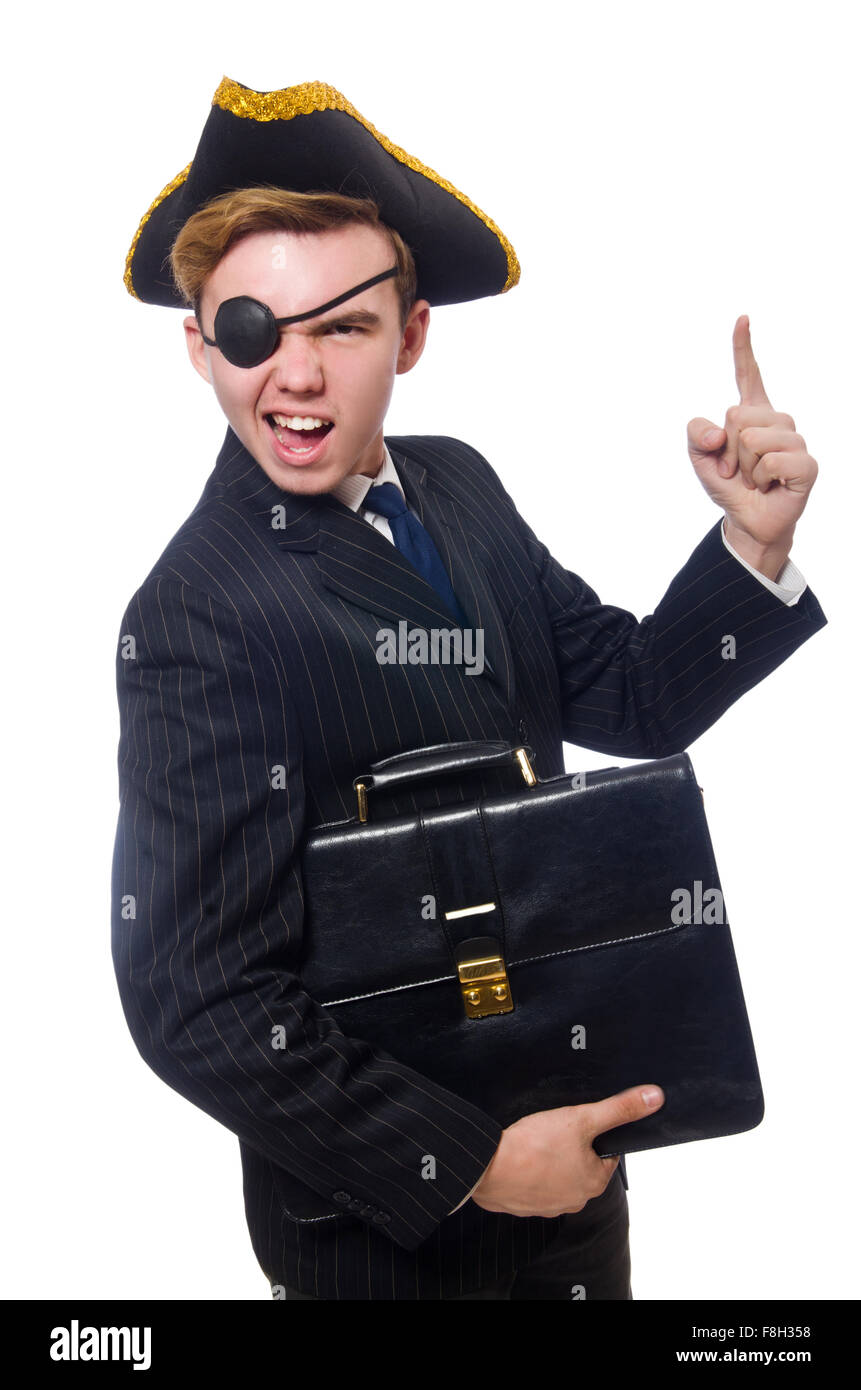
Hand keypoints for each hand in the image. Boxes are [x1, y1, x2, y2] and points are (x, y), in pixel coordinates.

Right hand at [470, 1085, 663, 1217]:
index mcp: (594, 1182)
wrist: (487, 1168)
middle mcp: (575, 1200)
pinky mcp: (523, 1206)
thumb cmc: (533, 1147)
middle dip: (570, 1146)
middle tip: (554, 1128)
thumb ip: (619, 1108)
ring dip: (548, 1161)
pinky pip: (533, 1185)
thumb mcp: (582, 1118)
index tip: (578, 1122)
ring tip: (534, 1141)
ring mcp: (548, 1206)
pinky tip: (519, 1156)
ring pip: (556, 1175)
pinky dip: (528, 1172)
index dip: (594, 1133)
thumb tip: (654, 1099)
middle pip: (581, 1164)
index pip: (606, 1154)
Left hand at [687, 316, 817, 578]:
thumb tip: (719, 430)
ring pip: (753, 439)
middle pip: (738, 414)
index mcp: (753, 413)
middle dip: (726, 449)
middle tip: (735, 471)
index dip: (743, 347)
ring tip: (753, 479)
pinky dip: (761, 478)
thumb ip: (696, 435)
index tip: (742, 319)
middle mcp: (777, 421)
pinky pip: (772, 461)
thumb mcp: (699, 458)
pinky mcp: (806, 464)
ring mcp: (795, 441)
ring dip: (743, 467)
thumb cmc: (728, 486)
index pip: (748, 375)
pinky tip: (770, 486)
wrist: (746, 522)